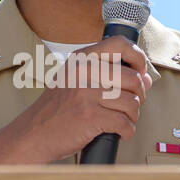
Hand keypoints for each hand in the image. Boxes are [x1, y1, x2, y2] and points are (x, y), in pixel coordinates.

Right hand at [0, 35, 151, 163]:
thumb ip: (109, 77)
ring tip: (123, 120)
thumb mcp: (76, 83)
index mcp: (81, 59)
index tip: (140, 73)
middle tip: (130, 105)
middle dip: (139, 95)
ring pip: (132, 102)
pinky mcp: (90, 117)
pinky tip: (119, 132)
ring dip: (133, 116)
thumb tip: (147, 78)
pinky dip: (127, 131)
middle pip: (133, 78)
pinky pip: (124, 123)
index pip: (121, 45)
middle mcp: (84, 72)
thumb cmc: (57, 110)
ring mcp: (86, 94)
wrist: (32, 134)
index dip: (138, 58)